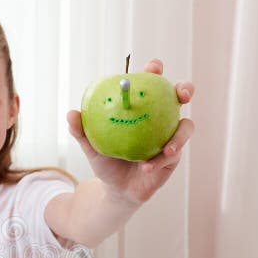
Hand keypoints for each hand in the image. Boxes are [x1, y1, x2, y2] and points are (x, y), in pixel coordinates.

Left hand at [67, 58, 195, 203]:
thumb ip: (81, 130)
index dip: (155, 71)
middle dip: (185, 89)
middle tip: (181, 94)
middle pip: (179, 96)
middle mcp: (161, 118)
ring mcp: (171, 136)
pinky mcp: (174, 157)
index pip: (152, 84)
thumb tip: (71, 114)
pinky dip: (159, 160)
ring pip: (186, 127)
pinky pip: (172, 155)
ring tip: (168, 148)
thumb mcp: (92, 146)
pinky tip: (146, 166)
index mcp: (143, 108)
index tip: (153, 68)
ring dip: (179, 136)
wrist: (116, 189)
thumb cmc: (106, 162)